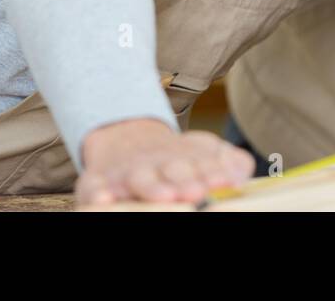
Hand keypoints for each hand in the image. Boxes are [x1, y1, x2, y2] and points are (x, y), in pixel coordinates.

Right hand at [75, 118, 254, 205]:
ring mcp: (127, 172)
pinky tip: (105, 198)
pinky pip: (92, 186)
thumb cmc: (175, 157)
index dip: (212, 173)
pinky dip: (96, 193)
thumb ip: (229, 161)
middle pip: (172, 171)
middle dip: (184, 181)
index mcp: (186, 157)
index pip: (202, 164)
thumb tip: (242, 172)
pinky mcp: (97, 181)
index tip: (224, 181)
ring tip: (164, 196)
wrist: (126, 136)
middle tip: (196, 192)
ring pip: (138, 178)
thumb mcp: (206, 151)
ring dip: (151, 187)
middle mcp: (156, 163)